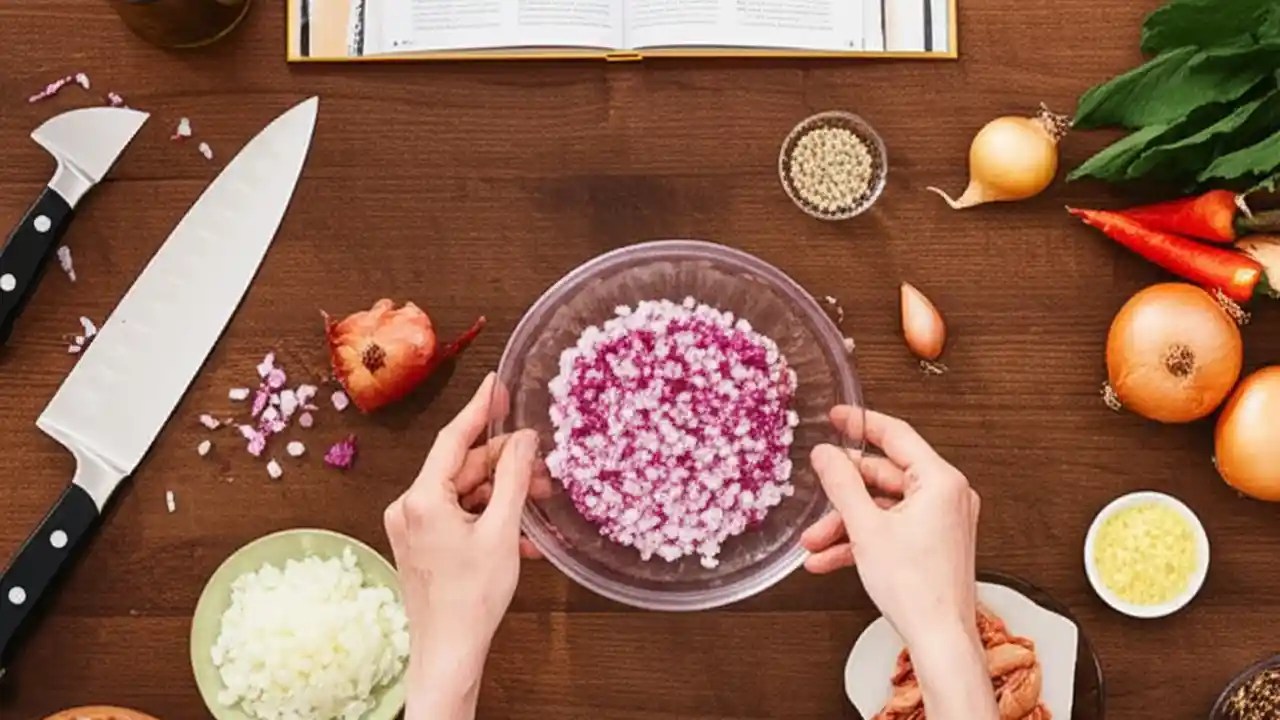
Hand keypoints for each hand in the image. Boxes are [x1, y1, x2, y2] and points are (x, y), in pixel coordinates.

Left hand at [384, 373, 548, 719]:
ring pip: (464, 492)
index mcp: (422, 499)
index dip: (479, 409)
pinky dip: (489, 517)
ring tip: (538, 504)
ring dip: (502, 494)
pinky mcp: (421, 542)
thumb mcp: (503, 532)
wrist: (448, 651)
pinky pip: (459, 515)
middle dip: (504, 466)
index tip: (496, 384)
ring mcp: (413, 526)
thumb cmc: (472, 598)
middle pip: (463, 467)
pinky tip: (520, 533)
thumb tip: (524, 439)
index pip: (453, 438)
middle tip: (542, 465)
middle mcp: (409, 507)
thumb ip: (514, 478)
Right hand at [802, 407, 996, 719]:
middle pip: (884, 477)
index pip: (896, 435)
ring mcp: (942, 521)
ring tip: (814, 543)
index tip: (836, 415)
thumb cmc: (916, 588)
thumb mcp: (866, 529)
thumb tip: (826, 454)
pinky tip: (828, 559)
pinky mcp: (934, 544)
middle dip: (843, 494)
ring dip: (846, 524)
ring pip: (883, 508)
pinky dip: (862, 541)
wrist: (940, 639)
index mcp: (940, 482)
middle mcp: (947, 496)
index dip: (861, 423)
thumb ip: (842, 484)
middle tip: (815, 491)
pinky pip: (892, 530)